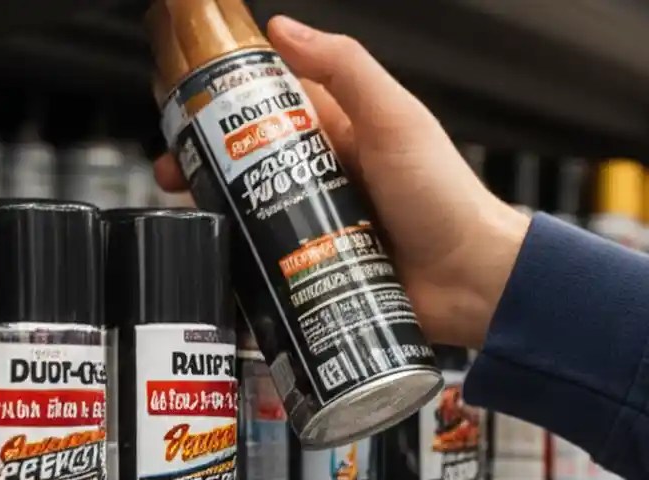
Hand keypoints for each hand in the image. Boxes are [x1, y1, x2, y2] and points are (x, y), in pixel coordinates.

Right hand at [154, 15, 530, 348]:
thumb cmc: (446, 198)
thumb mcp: (395, 119)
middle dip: (203, 165)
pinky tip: (215, 259)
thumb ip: (346, 69)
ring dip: (213, 213)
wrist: (472, 282)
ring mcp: (314, 226)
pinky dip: (237, 262)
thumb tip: (285, 28)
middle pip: (245, 164)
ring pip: (247, 215)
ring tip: (189, 213)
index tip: (188, 107)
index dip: (225, 105)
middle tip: (176, 171)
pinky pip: (264, 264)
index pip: (268, 108)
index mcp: (338, 133)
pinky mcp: (312, 271)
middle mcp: (321, 178)